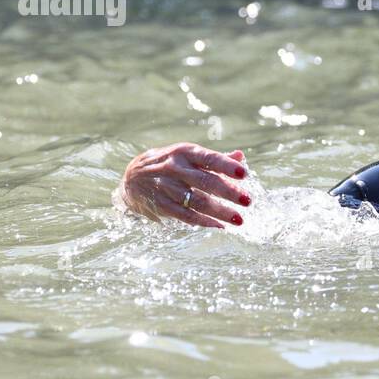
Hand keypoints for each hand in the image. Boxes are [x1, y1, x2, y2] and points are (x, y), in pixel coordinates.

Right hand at [118, 143, 250, 228]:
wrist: (131, 179)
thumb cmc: (168, 164)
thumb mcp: (187, 155)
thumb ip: (214, 159)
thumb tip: (240, 156)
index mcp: (185, 152)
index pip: (209, 159)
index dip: (227, 166)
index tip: (244, 174)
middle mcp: (175, 168)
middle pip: (205, 181)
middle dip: (228, 192)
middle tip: (248, 201)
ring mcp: (167, 188)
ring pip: (197, 201)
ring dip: (220, 211)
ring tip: (239, 219)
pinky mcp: (162, 205)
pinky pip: (185, 215)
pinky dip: (204, 221)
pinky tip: (220, 226)